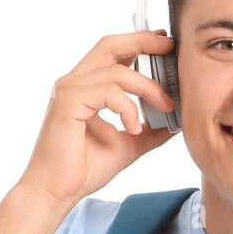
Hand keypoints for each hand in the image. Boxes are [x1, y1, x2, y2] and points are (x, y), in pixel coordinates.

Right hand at [18, 30, 176, 205]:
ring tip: (165, 108)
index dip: (139, 43)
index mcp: (85, 87)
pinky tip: (135, 128)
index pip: (113, 53)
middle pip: (110, 46)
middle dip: (142, 42)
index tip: (165, 44)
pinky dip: (128, 107)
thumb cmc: (83, 170)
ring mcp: (69, 90)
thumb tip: (175, 122)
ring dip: (147, 87)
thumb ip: (149, 131)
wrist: (56, 191)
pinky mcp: (68, 103)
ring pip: (116, 71)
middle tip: (169, 47)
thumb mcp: (128, 145)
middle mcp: (74, 83)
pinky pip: (107, 92)